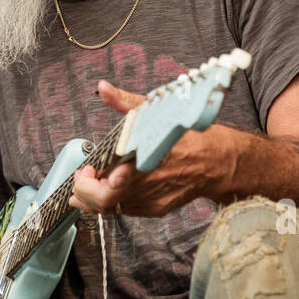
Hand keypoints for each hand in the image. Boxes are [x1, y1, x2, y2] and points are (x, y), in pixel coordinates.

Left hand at [68, 80, 227, 217]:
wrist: (218, 162)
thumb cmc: (188, 136)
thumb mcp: (156, 112)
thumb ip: (124, 102)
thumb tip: (103, 88)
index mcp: (148, 158)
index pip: (110, 183)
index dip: (90, 181)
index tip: (86, 167)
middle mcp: (149, 183)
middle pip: (105, 202)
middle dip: (84, 193)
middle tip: (80, 178)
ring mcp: (152, 199)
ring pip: (112, 209)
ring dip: (93, 198)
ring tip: (87, 183)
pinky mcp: (156, 208)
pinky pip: (126, 209)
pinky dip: (112, 200)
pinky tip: (107, 188)